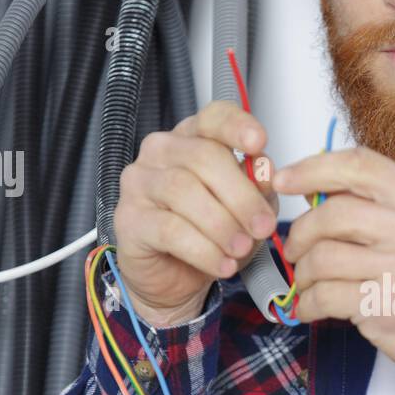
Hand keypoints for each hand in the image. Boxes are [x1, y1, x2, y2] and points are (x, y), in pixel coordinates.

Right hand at [113, 102, 278, 324]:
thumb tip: (266, 172)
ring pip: (184, 191)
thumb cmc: (211, 234)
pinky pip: (169, 229)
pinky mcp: (128, 218)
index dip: (237, 127)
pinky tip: (223, 264)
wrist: (176, 277)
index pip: (213, 117)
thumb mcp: (246, 208)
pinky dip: (203, 250)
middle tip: (262, 226)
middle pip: (203, 157)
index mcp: (194, 138)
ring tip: (242, 249)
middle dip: (241, 195)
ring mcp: (139, 182)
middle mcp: (162, 151)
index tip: (259, 144)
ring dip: (222, 225)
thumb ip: (257, 187)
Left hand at [274, 147, 394, 374]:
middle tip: (297, 249)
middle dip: (300, 232)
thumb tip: (316, 189)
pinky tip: (311, 306)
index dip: (312, 168)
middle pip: (331, 213)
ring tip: (309, 282)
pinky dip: (307, 303)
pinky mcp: (384, 307)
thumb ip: (383, 201)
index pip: (359, 165)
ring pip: (322, 257)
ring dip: (303, 273)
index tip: (285, 179)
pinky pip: (324, 296)